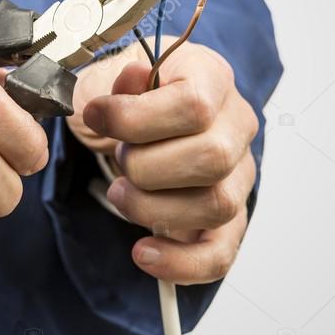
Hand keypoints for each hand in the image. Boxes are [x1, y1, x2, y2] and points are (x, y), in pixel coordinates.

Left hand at [67, 38, 258, 284]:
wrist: (138, 116)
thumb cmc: (128, 94)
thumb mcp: (113, 72)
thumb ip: (118, 77)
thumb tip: (132, 80)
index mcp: (212, 78)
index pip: (195, 105)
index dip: (138, 119)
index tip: (96, 116)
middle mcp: (236, 126)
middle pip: (212, 158)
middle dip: (146, 166)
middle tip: (118, 157)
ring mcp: (238, 175)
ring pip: (217, 205)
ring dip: (154, 208)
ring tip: (120, 194)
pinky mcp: (228, 218)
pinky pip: (220, 252)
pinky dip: (180, 262)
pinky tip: (144, 253)